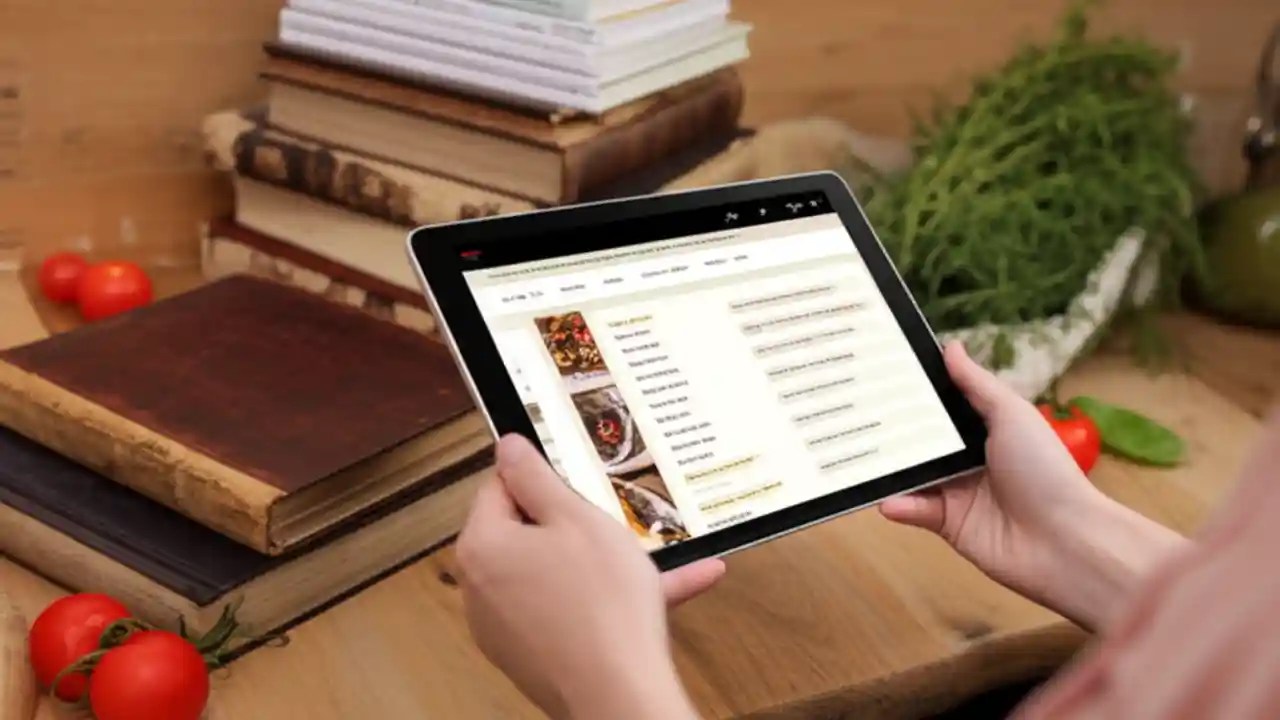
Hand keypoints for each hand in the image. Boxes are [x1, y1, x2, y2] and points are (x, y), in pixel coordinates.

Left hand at [458, 435, 723, 719]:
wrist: (619, 694)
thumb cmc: (601, 604)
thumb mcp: (576, 519)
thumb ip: (536, 477)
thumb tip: (507, 446)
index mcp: (483, 546)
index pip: (498, 487)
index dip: (540, 478)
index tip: (574, 478)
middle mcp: (482, 587)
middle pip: (526, 533)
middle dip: (576, 525)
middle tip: (614, 520)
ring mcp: (505, 626)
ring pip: (557, 574)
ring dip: (604, 563)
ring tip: (658, 558)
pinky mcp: (533, 654)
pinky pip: (570, 610)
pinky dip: (608, 599)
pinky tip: (671, 587)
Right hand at [880, 343, 1185, 630]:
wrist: (1063, 541)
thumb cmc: (1042, 469)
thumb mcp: (1012, 415)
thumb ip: (977, 385)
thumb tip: (950, 346)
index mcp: (986, 430)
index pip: (943, 408)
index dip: (916, 393)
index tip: (880, 373)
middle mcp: (968, 458)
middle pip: (921, 440)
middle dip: (891, 429)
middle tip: (853, 411)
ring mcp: (956, 492)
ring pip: (912, 475)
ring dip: (888, 468)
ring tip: (854, 454)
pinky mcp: (947, 524)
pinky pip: (915, 510)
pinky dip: (900, 505)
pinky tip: (887, 499)